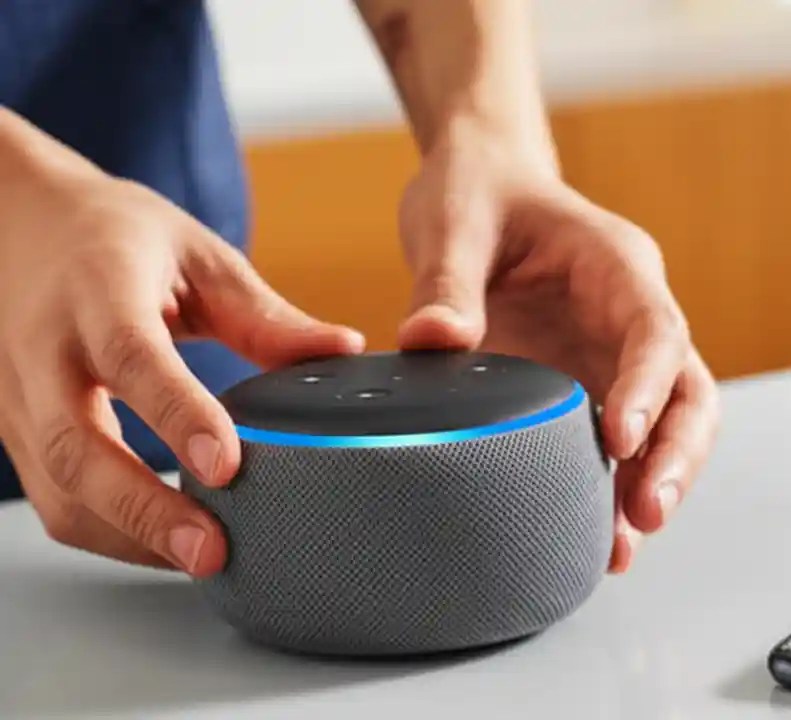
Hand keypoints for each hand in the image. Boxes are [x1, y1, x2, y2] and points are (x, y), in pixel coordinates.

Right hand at [0, 126, 362, 575]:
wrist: (16, 222)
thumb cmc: (115, 235)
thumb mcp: (196, 255)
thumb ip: (263, 314)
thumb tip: (343, 350)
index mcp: (97, 291)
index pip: (132, 358)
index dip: (178, 415)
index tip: (227, 465)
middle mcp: (43, 346)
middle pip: (77, 445)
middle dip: (144, 508)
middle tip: (212, 550)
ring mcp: (16, 393)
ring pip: (57, 487)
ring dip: (127, 535)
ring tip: (202, 561)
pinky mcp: (13, 428)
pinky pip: (53, 496)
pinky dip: (108, 531)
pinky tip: (165, 544)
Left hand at [398, 124, 719, 572]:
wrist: (482, 185)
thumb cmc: (478, 191)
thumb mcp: (453, 220)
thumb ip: (445, 278)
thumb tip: (431, 341)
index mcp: (617, 265)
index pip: (655, 328)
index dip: (647, 386)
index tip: (622, 438)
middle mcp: (631, 316)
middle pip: (686, 390)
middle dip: (676, 454)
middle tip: (646, 512)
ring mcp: (615, 356)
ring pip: (666, 427)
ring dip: (652, 483)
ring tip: (620, 548)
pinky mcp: (588, 385)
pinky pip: (617, 444)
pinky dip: (611, 489)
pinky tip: (597, 541)